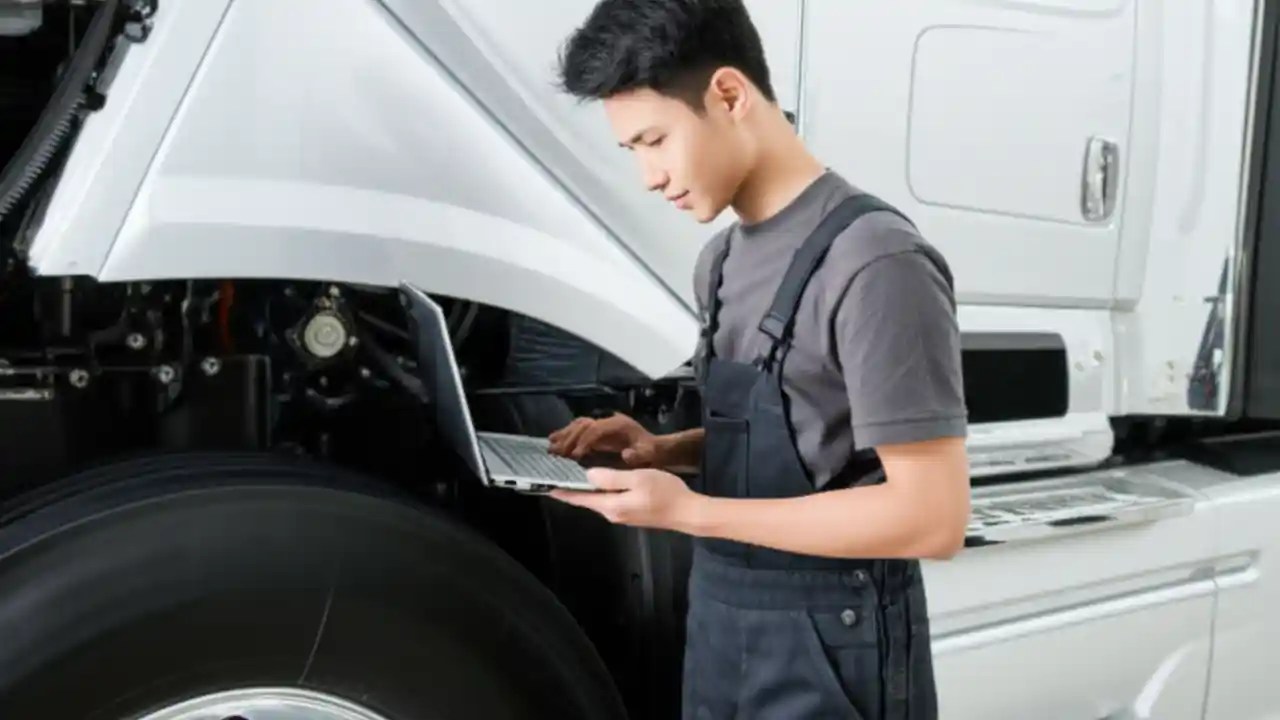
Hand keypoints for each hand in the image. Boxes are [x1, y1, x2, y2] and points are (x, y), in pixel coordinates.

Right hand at [547, 413, 663, 467]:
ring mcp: (604, 424)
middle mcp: (609, 421)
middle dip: (569, 438)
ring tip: (550, 446)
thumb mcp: (648, 454)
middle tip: (555, 452)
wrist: (656, 447)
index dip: (584, 441)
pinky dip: (567, 434)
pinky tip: (556, 441)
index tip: (575, 456)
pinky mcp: (600, 431)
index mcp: (618, 425)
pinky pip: (580, 429)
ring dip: (565, 434)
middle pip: (584, 425)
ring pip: (579, 425)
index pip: (596, 430)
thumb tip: (626, 454)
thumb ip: (638, 455)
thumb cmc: (651, 452)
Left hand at [549, 468, 701, 532]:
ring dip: (587, 490)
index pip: (579, 499)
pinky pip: (610, 501)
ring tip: (575, 474)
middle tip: (559, 472)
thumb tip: (588, 476)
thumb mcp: (637, 479)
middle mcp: (613, 514)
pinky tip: (601, 481)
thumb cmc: (664, 493)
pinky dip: (601, 491)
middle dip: (572, 489)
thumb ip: (611, 477)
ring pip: (599, 500)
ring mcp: (623, 516)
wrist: (688, 513)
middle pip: (587, 501)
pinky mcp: (632, 514)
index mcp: (611, 506)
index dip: (561, 492)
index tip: (545, 485)